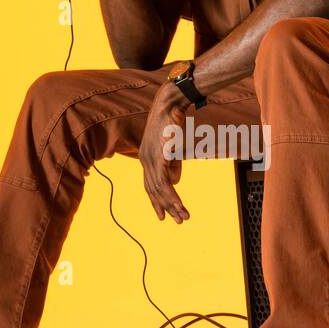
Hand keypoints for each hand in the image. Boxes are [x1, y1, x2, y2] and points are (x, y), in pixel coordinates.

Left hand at [138, 81, 189, 223]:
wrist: (171, 106)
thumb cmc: (173, 123)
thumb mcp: (173, 148)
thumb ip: (173, 164)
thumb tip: (175, 181)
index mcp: (146, 159)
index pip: (150, 185)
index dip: (156, 202)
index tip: (163, 217)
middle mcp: (144, 161)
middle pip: (153, 190)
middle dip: (166, 208)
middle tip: (178, 221)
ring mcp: (150, 159)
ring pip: (159, 189)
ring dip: (172, 205)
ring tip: (183, 216)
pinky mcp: (158, 156)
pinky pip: (164, 182)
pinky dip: (172, 195)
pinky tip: (179, 204)